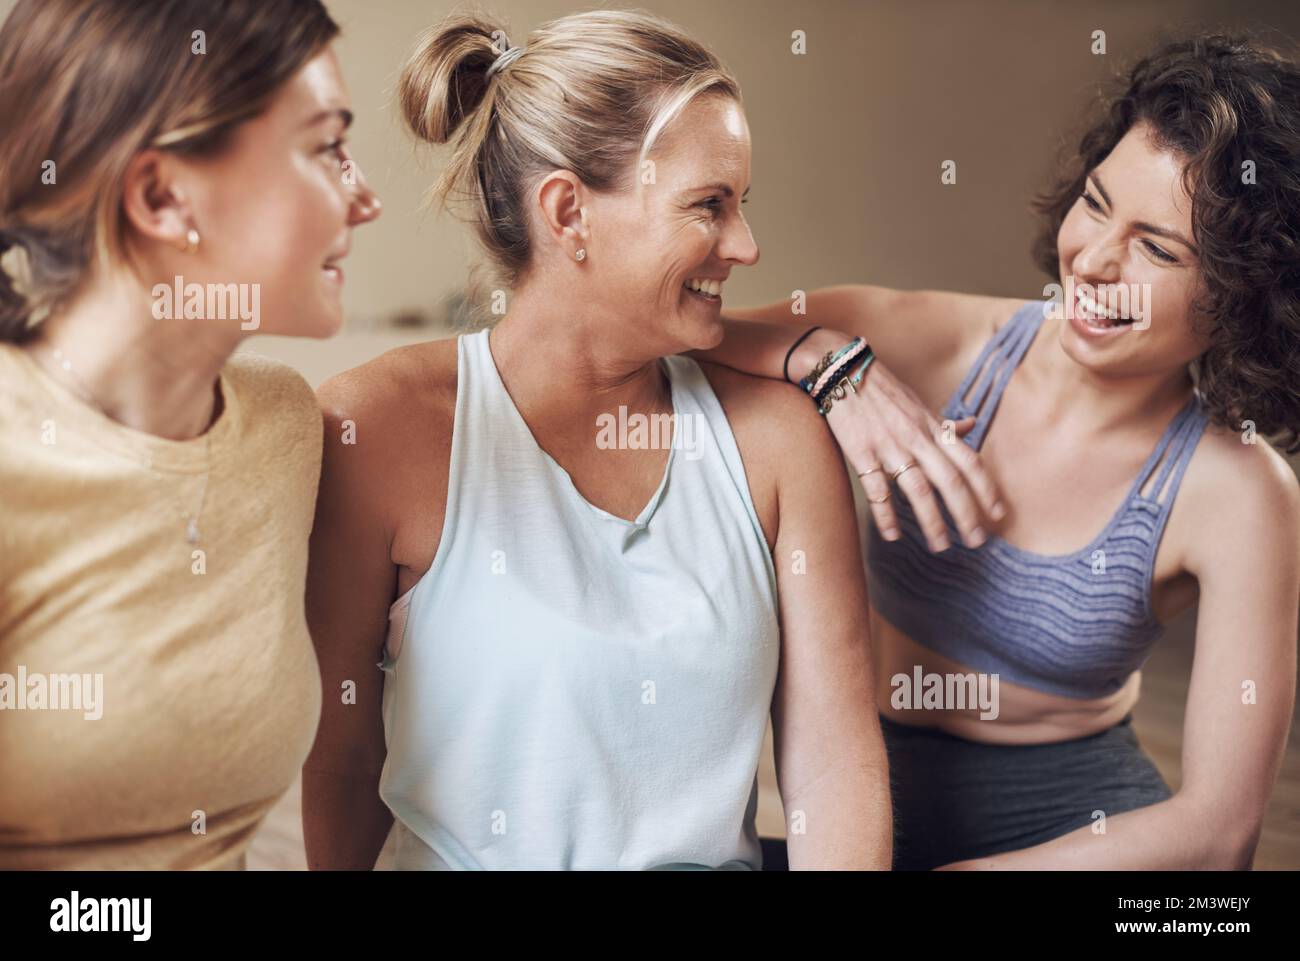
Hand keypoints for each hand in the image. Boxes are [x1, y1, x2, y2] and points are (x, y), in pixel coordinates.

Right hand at [818, 348, 1005, 551]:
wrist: (842, 371)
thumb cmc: (882, 390)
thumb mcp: (919, 404)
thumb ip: (944, 423)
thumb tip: (971, 426)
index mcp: (933, 427)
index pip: (970, 462)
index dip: (987, 489)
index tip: (998, 515)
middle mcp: (917, 438)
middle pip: (951, 482)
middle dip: (966, 515)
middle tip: (976, 541)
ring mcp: (889, 447)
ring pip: (918, 491)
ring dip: (932, 522)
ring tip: (940, 545)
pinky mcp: (862, 453)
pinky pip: (878, 490)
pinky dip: (885, 515)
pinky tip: (892, 535)